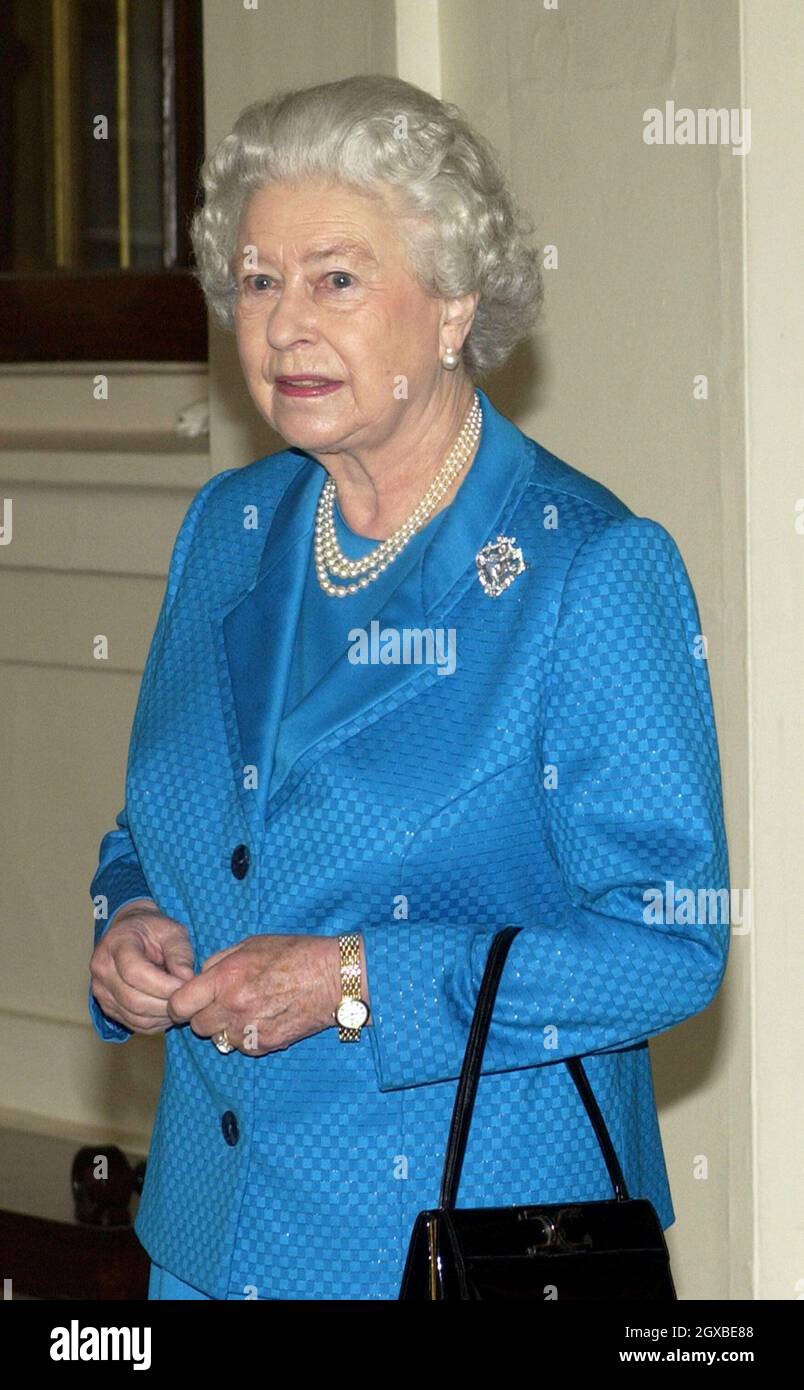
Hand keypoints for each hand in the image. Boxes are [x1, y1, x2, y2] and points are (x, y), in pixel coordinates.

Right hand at [89, 899, 195, 1033]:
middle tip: (188, 1000)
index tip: (186, 985)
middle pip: (133, 999)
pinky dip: (156, 1023)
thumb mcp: (172, 931)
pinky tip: (169, 1011)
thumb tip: (186, 980)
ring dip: (163, 1016)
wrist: (132, 932)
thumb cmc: (154, 930)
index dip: (163, 985)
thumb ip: (180, 954)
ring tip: (181, 1004)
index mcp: (116, 943)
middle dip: (166, 1004)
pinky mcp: (108, 1006)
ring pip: (134, 1016)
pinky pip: (133, 1024)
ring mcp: (101, 990)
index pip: (134, 973)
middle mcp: (102, 968)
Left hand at [165, 934, 360, 1055]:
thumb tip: (199, 978)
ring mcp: (249, 1029)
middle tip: (222, 1003)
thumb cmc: (294, 954)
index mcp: (225, 978)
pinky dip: (247, 1037)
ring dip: (226, 1028)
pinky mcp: (265, 1044)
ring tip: (248, 1009)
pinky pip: (242, 1047)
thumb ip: (218, 962)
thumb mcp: (251, 944)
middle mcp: (233, 1007)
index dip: (180, 1004)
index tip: (187, 1001)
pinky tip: (263, 1018)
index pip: (179, 1005)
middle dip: (205, 1016)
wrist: (332, 978)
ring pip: (219, 1040)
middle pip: (197, 1027)